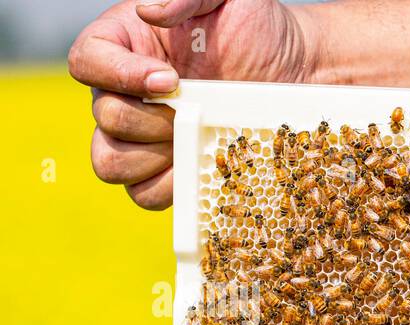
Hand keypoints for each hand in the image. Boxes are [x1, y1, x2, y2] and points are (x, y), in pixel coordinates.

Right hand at [68, 0, 310, 209]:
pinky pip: (145, 194)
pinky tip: (199, 166)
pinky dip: (169, 187)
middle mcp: (124, 92)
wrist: (294, 71)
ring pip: (111, 163)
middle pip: (105, 118)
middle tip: (196, 110)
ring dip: (153, 157)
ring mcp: (144, 136)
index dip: (118, 76)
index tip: (171, 79)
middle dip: (151, 120)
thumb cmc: (254, 27)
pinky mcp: (170, 170)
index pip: (86, 62)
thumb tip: (148, 13)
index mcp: (123, 44)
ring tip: (195, 137)